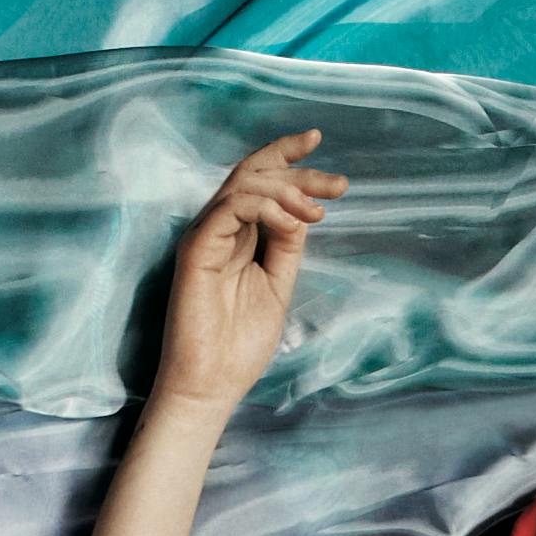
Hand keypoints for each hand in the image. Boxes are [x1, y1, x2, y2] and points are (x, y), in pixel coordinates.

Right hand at [153, 128, 341, 413]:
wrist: (212, 384)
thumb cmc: (240, 344)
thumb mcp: (278, 285)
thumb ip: (287, 245)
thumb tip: (304, 210)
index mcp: (239, 235)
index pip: (262, 181)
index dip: (290, 159)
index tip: (325, 151)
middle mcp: (220, 228)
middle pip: (256, 173)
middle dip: (300, 169)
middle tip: (339, 185)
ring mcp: (206, 236)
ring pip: (244, 183)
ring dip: (288, 189)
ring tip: (317, 212)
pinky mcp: (196, 249)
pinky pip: (230, 208)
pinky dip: (266, 207)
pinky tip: (291, 223)